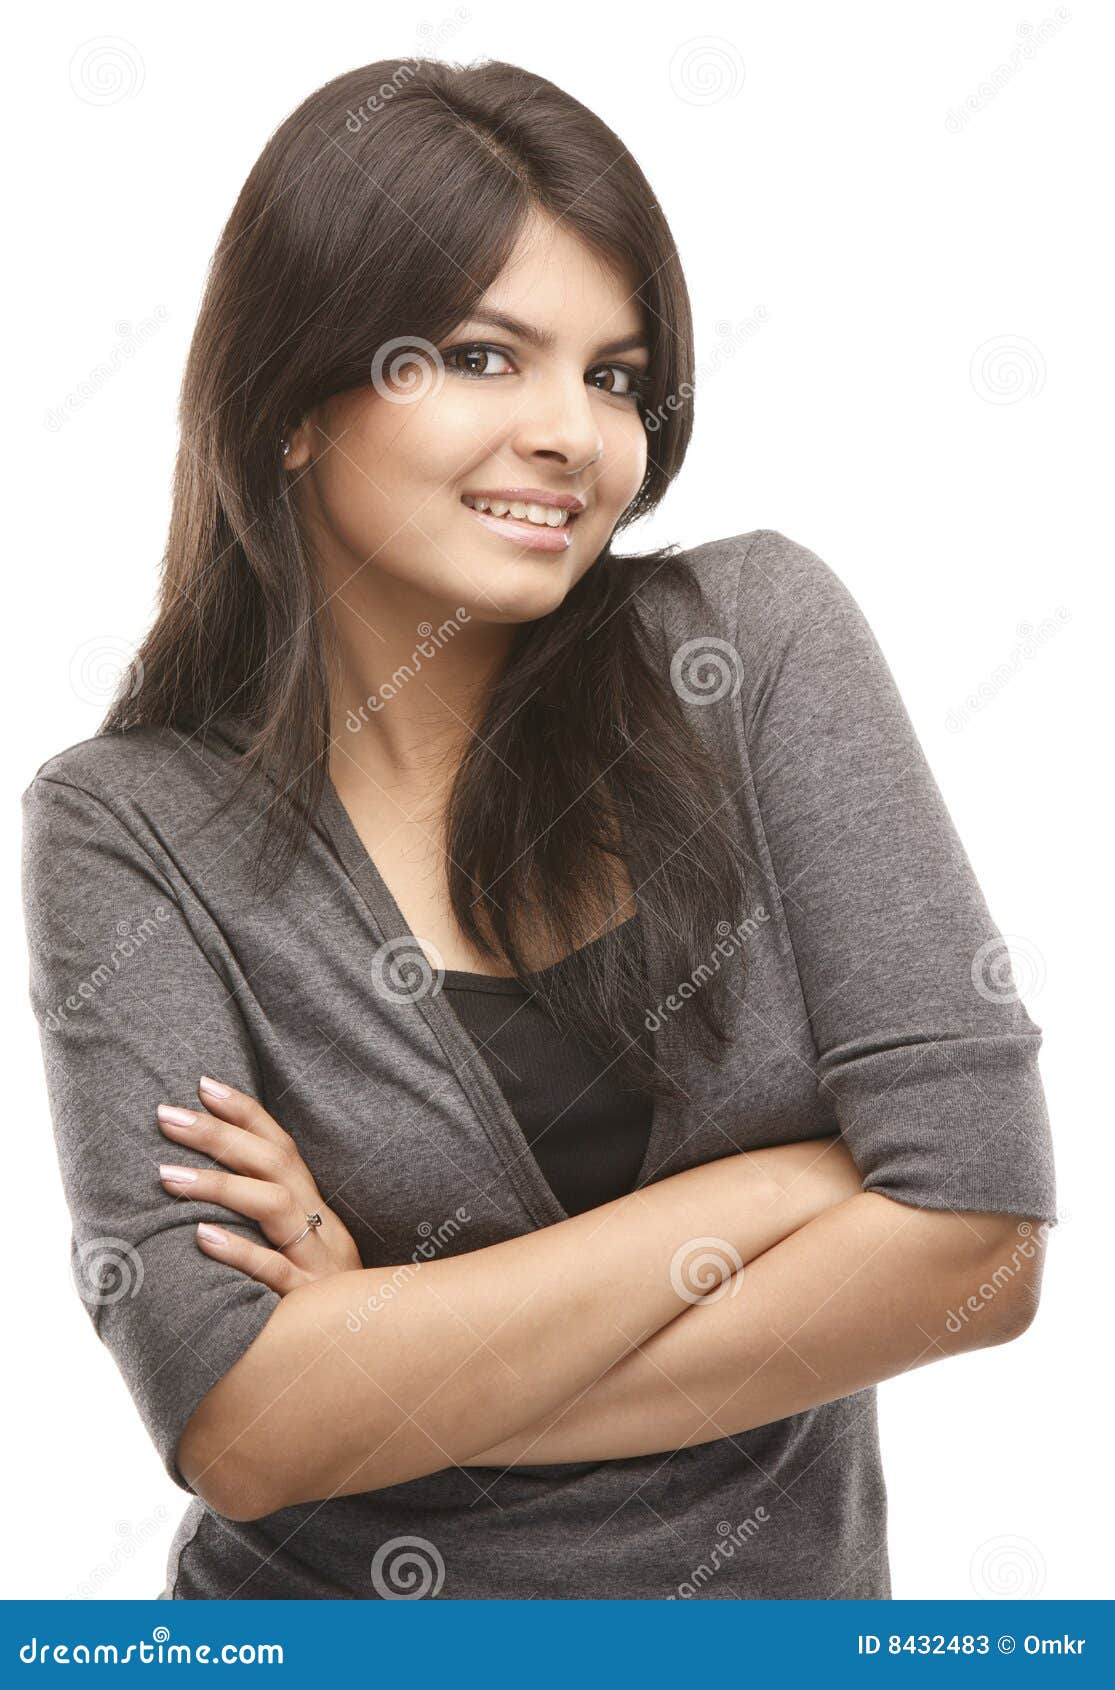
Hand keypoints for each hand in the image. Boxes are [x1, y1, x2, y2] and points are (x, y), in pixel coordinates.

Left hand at [155, 1076, 362, 1293]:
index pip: (282, 1147)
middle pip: (274, 1164)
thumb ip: (269, 1225)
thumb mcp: (305, 1257)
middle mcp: (320, 1226)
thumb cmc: (324, 1307)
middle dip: (219, 1133)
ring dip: (220, 1185)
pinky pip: (275, 1272)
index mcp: (316, 1211)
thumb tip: (207, 1198)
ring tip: (167, 1175)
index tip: (203, 1083)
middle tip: (166, 1113)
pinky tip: (201, 1237)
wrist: (379, 1358)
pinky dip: (239, 1251)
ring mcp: (317, 1262)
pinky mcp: (310, 1303)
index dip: (246, 1112)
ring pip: (275, 1207)